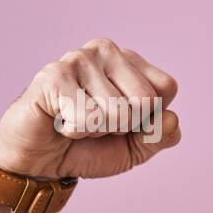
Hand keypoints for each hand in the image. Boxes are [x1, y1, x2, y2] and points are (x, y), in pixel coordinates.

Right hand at [0, 39, 180, 178]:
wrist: (40, 161)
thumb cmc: (87, 147)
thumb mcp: (135, 148)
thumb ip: (160, 136)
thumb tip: (172, 119)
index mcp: (130, 61)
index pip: (167, 87)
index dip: (148, 117)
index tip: (121, 120)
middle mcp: (105, 50)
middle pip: (146, 99)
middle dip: (124, 125)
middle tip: (95, 121)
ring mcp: (78, 58)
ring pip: (118, 112)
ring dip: (96, 129)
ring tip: (74, 119)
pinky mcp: (53, 75)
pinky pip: (89, 117)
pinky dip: (76, 131)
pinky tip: (60, 120)